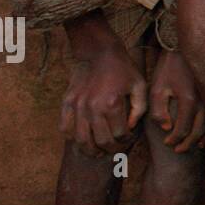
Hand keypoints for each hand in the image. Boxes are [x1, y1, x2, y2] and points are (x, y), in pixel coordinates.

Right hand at [59, 38, 146, 156]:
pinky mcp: (67, 103)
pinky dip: (72, 139)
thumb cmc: (123, 69)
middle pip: (101, 141)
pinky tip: (81, 140)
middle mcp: (93, 108)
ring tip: (98, 152)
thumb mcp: (139, 85)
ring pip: (82, 140)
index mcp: (113, 104)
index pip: (120, 134)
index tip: (129, 138)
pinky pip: (64, 128)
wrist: (100, 52)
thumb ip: (139, 109)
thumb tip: (130, 128)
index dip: (127, 140)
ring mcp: (78, 106)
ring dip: (91, 150)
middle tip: (116, 149)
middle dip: (112, 149)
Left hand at [148, 49, 204, 153]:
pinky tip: (203, 135)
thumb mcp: (158, 88)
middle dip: (187, 143)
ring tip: (191, 146)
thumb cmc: (169, 69)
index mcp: (188, 101)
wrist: (184, 50)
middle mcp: (202, 103)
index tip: (166, 143)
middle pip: (197, 131)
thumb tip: (166, 127)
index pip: (181, 129)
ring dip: (199, 138)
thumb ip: (159, 110)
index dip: (173, 139)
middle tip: (177, 150)